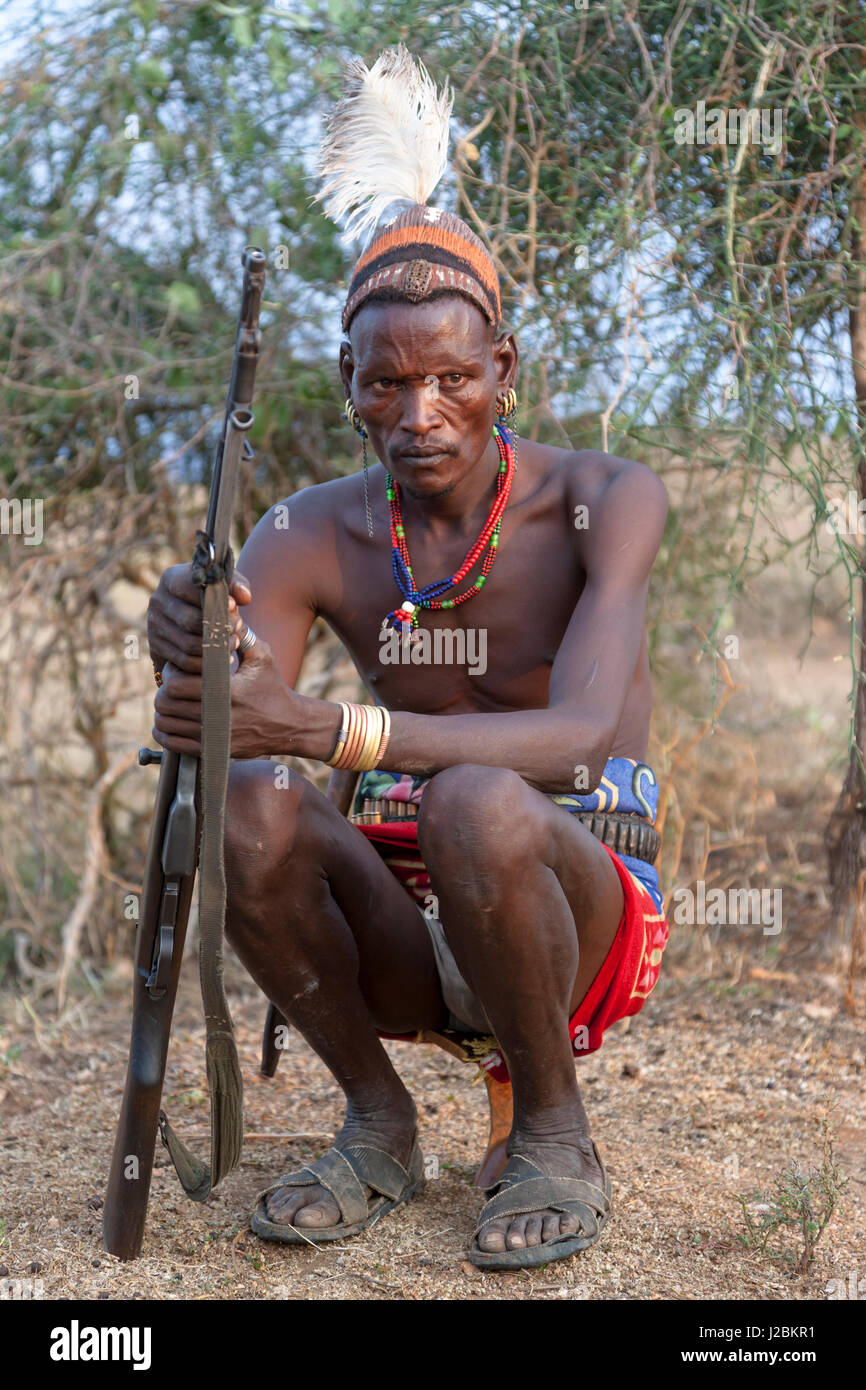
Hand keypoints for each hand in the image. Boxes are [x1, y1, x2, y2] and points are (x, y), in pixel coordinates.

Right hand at [147, 562, 251, 673]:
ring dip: (215, 647)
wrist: (185, 618)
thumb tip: (245, 597)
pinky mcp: (156, 647)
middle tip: (237, 628)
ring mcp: (154, 625)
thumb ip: (235, 584)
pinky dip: (205, 663)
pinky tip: (221, 658)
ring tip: (233, 643)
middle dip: (218, 627)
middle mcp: (158, 601)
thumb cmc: (207, 597)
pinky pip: (184, 661)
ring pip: (188, 644)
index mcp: (172, 579)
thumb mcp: (220, 585)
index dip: (213, 599)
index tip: (233, 606)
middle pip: (190, 620)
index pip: (189, 588)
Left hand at [152, 627, 301, 759]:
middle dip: (164, 691)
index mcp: (228, 690)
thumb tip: (225, 611)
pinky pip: (173, 744)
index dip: (171, 673)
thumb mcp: (262, 657)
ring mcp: (215, 737)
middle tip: (172, 685)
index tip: (177, 669)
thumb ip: (241, 636)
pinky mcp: (213, 751)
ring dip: (163, 711)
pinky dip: (165, 732)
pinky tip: (172, 722)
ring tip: (172, 702)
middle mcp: (219, 716)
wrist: (289, 725)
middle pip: (167, 704)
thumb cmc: (272, 687)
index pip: (178, 684)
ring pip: (165, 724)